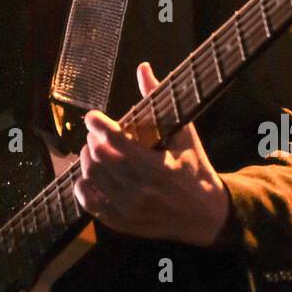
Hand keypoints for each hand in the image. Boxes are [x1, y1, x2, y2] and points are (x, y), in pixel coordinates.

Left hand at [72, 61, 231, 245]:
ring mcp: (129, 210)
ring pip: (91, 178)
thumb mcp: (184, 135)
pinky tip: (90, 175)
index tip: (93, 116)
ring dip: (87, 159)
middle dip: (93, 139)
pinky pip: (90, 204)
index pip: (115, 141)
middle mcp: (140, 192)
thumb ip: (160, 102)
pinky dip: (84, 186)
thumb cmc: (195, 169)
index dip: (98, 124)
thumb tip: (143, 68)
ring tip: (95, 150)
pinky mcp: (122, 223)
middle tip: (98, 133)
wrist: (207, 216)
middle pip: (98, 157)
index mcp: (157, 168)